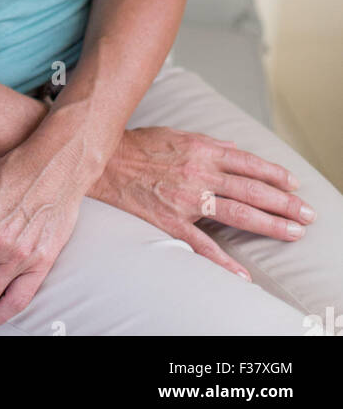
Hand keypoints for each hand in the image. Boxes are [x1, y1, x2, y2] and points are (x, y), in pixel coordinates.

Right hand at [88, 126, 314, 279]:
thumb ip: (208, 143)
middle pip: (251, 190)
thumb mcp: (177, 135)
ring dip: (269, 224)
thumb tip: (234, 150)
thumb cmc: (139, 147)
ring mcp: (186, 199)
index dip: (274, 175)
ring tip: (292, 233)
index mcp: (202, 151)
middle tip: (306, 214)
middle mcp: (199, 174)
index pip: (248, 164)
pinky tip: (242, 273)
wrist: (103, 161)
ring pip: (237, 213)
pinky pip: (202, 245)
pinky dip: (224, 261)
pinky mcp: (171, 221)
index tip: (294, 185)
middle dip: (283, 203)